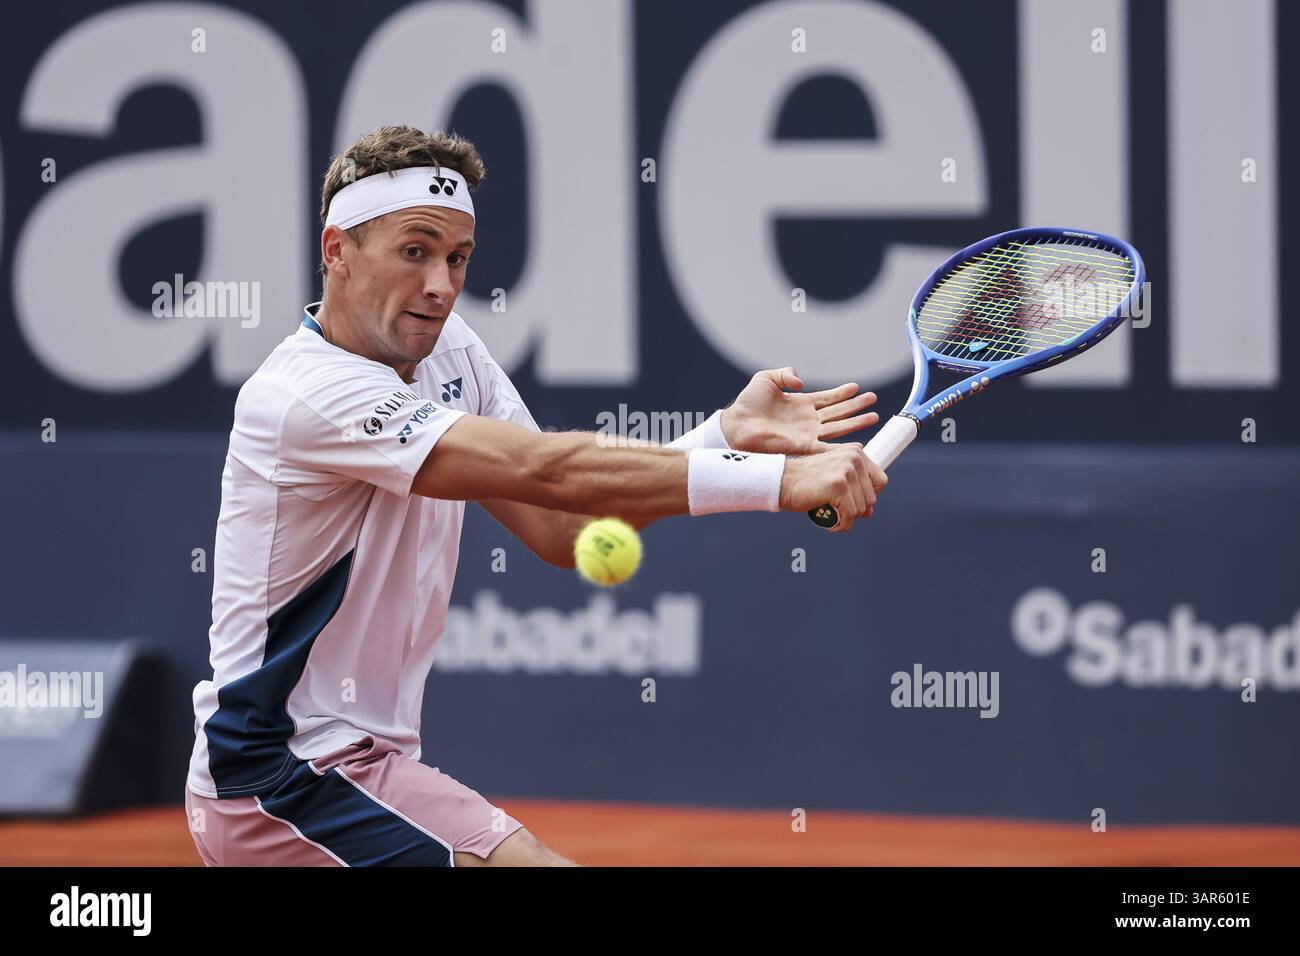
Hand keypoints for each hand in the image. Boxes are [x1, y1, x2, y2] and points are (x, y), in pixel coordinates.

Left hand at [720, 368, 878, 455]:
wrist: (735, 425)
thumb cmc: (746, 404)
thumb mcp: (766, 379)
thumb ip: (785, 373)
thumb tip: (802, 380)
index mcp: (800, 404)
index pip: (828, 398)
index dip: (842, 393)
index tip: (857, 387)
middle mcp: (807, 420)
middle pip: (838, 412)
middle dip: (856, 407)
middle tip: (874, 401)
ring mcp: (807, 433)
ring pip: (839, 428)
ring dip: (856, 422)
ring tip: (874, 416)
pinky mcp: (803, 446)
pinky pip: (827, 447)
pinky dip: (842, 447)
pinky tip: (857, 444)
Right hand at [778, 443, 886, 532]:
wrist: (781, 481)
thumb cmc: (805, 481)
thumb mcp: (834, 477)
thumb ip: (854, 489)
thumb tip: (869, 512)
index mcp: (856, 452)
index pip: (880, 480)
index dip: (869, 496)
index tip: (854, 502)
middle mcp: (854, 458)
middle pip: (871, 497)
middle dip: (856, 510)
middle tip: (838, 511)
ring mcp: (847, 471)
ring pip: (861, 508)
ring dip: (847, 519)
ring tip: (831, 515)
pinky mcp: (839, 485)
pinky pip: (850, 515)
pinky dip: (841, 525)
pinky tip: (830, 524)